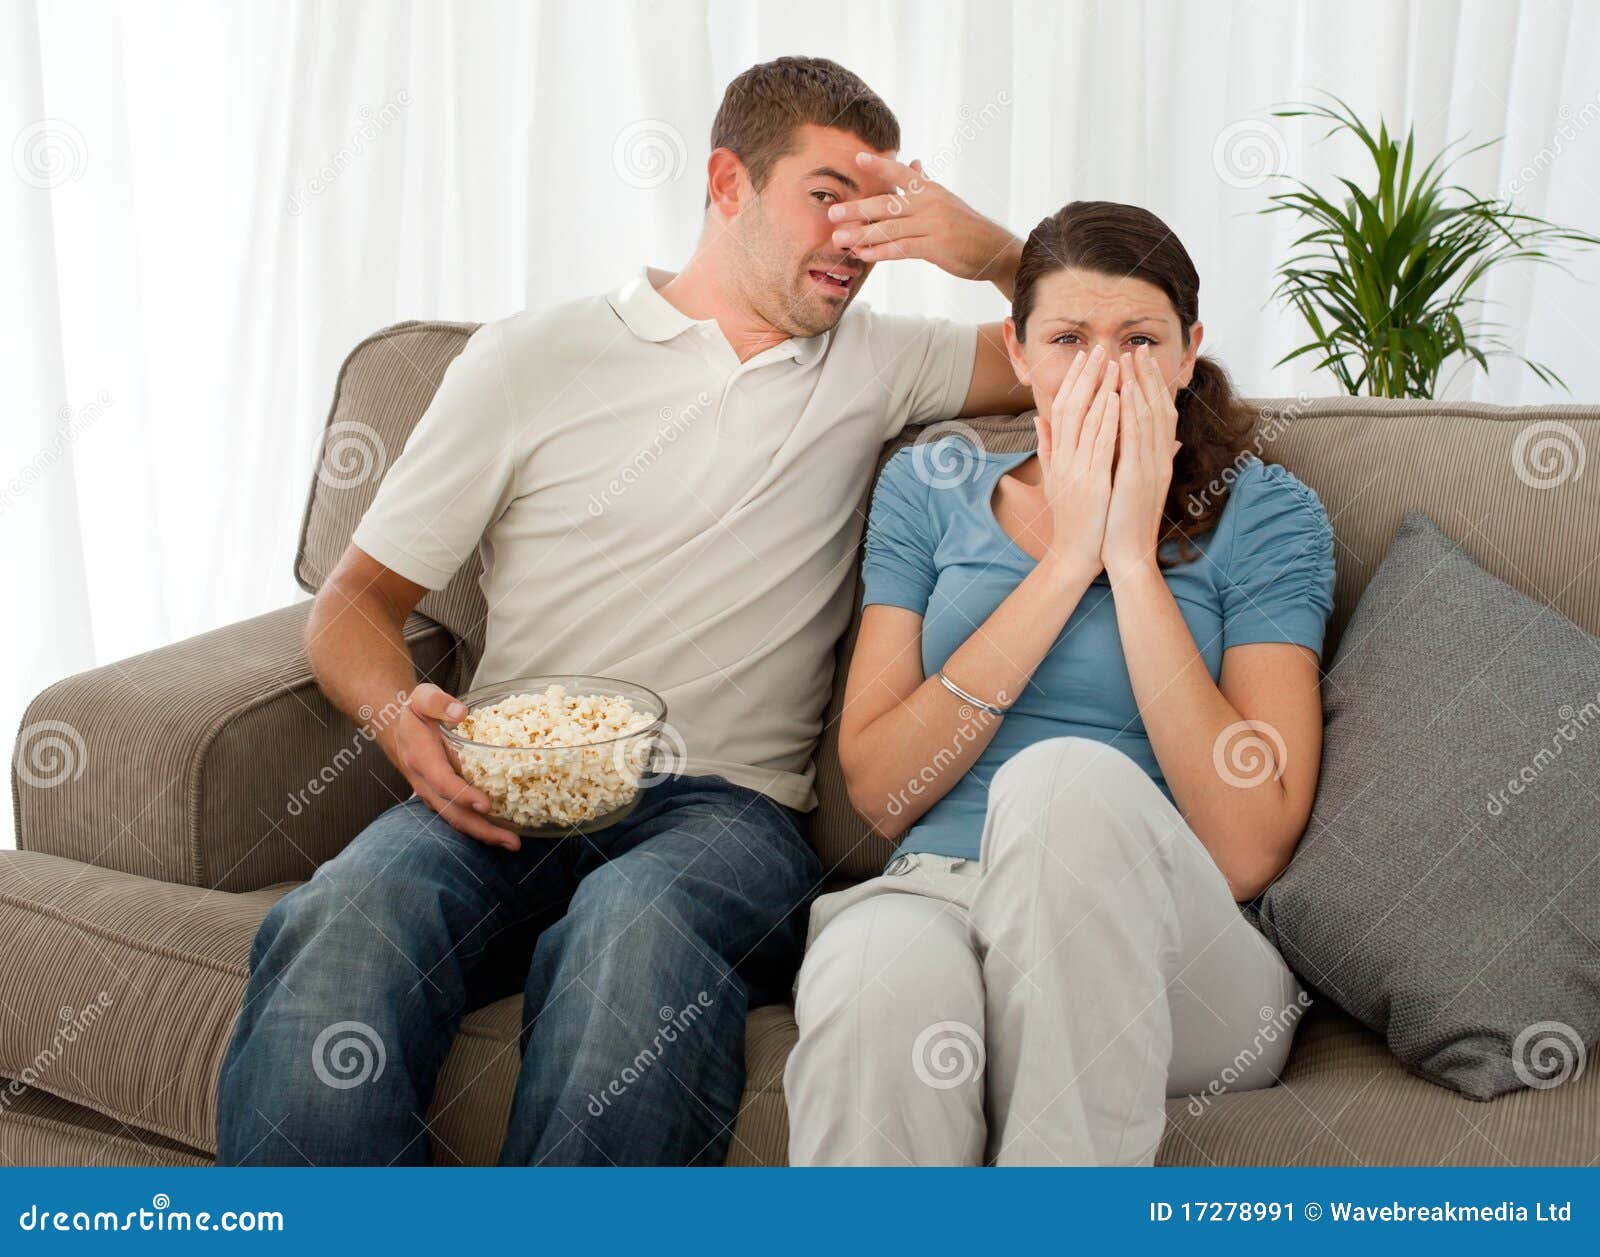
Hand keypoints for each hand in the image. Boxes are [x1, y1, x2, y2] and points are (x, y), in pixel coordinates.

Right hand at [392, 682, 521, 850]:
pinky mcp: (440, 798)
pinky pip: (458, 817)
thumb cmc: (414, 713)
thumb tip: (461, 714)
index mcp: (422, 758)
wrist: (396, 729)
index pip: (442, 782)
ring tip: (513, 844)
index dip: (463, 795)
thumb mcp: (422, 697)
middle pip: (452, 813)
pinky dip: (479, 828)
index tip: (486, 804)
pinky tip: (502, 833)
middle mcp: (426, 782)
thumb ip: (437, 702)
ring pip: (456, 820)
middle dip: (482, 829)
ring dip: (484, 835)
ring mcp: (432, 794)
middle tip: (512, 841)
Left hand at [828, 152, 1019, 287]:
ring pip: (890, 228)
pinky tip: (864, 255)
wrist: (995, 249)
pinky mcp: (935, 247)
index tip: (857, 158)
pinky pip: (902, 249)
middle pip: (888, 203)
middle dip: (858, 208)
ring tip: (840, 239)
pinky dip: (881, 252)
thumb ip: (925, 184)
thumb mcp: (946, 200)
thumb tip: (915, 163)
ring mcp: (933, 225)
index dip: (880, 165)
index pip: (901, 173)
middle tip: (833, 212)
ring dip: (862, 234)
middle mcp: (930, 203)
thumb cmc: (966, 226)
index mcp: (930, 189)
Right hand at [1037, 345, 1120, 582]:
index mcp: (1057, 456)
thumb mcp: (1053, 479)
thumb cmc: (1070, 519)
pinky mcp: (1093, 483)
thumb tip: (1038, 419)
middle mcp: (1063, 458)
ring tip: (1113, 363)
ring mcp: (1077, 469)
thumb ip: (1047, 448)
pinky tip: (1117, 398)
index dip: (1073, 381)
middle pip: (1072, 407)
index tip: (1085, 358)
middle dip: (1086, 376)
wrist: (1074, 555)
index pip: (1062, 409)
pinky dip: (1108, 420)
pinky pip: (1101, 445)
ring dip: (1101, 389)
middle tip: (1099, 349)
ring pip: (1087, 420)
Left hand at [1100, 345, 1181, 579]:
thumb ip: (1136, 460)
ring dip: (1139, 384)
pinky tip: (1123, 390)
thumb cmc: (1122, 523)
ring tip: (1129, 358)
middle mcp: (1158, 459)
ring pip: (1148, 417)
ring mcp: (1151, 467)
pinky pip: (1135, 437)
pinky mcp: (1137, 478)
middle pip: (1157, 409)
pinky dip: (1130, 411)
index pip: (1157, 416)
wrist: (1127, 556)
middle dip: (1147, 377)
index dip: (1150, 388)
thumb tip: (1145, 443)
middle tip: (1137, 349)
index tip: (1138, 364)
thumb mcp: (1131, 486)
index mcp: (1156, 461)